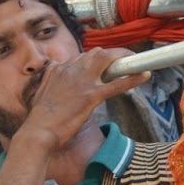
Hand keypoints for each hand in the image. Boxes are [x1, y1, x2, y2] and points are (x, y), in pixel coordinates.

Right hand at [17, 49, 147, 149]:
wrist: (38, 130)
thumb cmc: (40, 117)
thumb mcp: (43, 90)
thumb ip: (51, 78)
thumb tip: (54, 70)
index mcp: (58, 69)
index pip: (83, 57)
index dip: (99, 58)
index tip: (107, 62)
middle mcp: (70, 70)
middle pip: (97, 54)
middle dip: (114, 55)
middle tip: (126, 60)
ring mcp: (82, 81)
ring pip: (107, 61)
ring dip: (124, 60)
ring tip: (136, 63)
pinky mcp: (91, 95)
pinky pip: (116, 84)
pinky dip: (132, 79)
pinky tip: (145, 75)